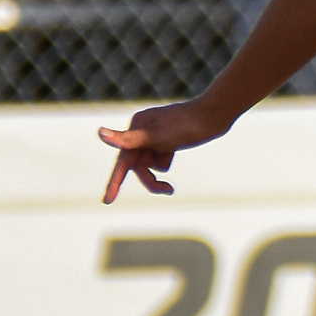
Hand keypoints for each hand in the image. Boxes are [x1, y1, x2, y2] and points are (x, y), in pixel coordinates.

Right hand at [98, 99, 227, 202]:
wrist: (215, 114)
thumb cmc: (186, 125)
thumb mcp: (156, 136)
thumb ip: (127, 139)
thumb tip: (99, 132)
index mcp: (136, 127)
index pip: (122, 161)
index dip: (114, 182)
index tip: (107, 201)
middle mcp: (142, 130)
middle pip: (137, 165)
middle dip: (150, 179)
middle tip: (168, 190)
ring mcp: (156, 135)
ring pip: (149, 164)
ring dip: (159, 172)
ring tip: (172, 176)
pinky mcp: (168, 140)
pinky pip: (160, 159)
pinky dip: (166, 161)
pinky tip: (176, 150)